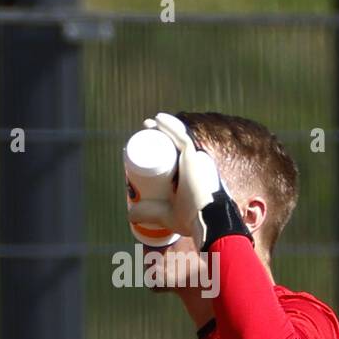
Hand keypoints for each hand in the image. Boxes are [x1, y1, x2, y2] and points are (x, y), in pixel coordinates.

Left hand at [127, 113, 250, 249]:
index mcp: (192, 172)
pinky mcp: (194, 157)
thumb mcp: (165, 215)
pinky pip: (181, 136)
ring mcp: (196, 158)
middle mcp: (196, 162)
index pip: (175, 155)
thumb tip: (130, 214)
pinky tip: (157, 118)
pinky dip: (170, 126)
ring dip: (162, 128)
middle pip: (175, 145)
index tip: (144, 147)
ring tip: (147, 125)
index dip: (161, 148)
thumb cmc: (192, 219)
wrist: (207, 220)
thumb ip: (149, 213)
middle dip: (160, 136)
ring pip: (176, 138)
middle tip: (142, 136)